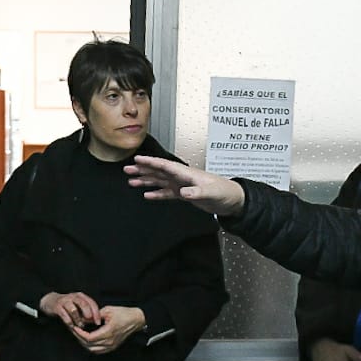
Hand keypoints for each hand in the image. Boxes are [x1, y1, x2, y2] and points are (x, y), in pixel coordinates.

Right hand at [39, 291, 100, 329]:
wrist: (50, 301)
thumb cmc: (68, 305)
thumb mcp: (78, 305)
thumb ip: (86, 311)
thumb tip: (96, 321)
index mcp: (81, 296)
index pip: (91, 303)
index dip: (96, 313)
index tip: (98, 322)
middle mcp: (73, 297)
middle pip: (83, 304)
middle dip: (88, 314)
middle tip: (90, 323)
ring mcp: (65, 301)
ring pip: (74, 310)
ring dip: (78, 320)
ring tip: (80, 326)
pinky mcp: (57, 306)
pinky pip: (64, 314)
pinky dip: (69, 321)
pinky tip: (71, 326)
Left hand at [73, 305, 145, 354]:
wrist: (136, 319)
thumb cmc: (124, 314)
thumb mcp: (108, 310)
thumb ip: (94, 315)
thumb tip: (83, 319)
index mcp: (108, 332)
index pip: (89, 338)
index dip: (80, 334)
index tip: (75, 328)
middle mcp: (109, 341)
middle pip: (89, 345)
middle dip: (80, 338)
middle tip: (75, 331)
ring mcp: (112, 345)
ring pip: (93, 350)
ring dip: (85, 344)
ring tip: (80, 336)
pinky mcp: (113, 346)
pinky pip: (99, 351)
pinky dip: (91, 347)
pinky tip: (88, 341)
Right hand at [125, 156, 245, 215]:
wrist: (233, 201)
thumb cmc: (225, 192)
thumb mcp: (211, 193)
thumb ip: (196, 192)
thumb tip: (183, 192)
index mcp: (187, 173)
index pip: (165, 165)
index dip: (151, 162)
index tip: (137, 160)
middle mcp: (183, 178)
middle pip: (158, 171)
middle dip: (143, 170)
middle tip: (127, 169)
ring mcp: (183, 186)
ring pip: (160, 181)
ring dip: (146, 181)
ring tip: (132, 181)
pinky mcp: (185, 195)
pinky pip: (167, 193)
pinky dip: (157, 194)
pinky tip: (147, 195)